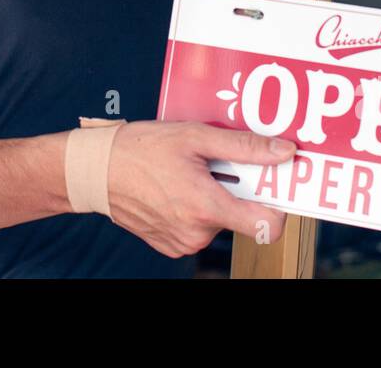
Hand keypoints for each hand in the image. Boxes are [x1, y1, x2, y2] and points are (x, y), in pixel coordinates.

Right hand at [105, 120, 295, 257]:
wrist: (96, 171)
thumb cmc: (140, 149)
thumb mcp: (194, 136)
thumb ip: (243, 147)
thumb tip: (284, 152)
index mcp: (207, 207)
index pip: (268, 226)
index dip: (278, 205)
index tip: (273, 184)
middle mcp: (197, 232)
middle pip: (241, 216)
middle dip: (236, 189)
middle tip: (214, 163)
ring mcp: (183, 242)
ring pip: (219, 220)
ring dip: (214, 196)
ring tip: (189, 172)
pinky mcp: (171, 244)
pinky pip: (198, 227)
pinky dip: (195, 207)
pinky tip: (176, 186)